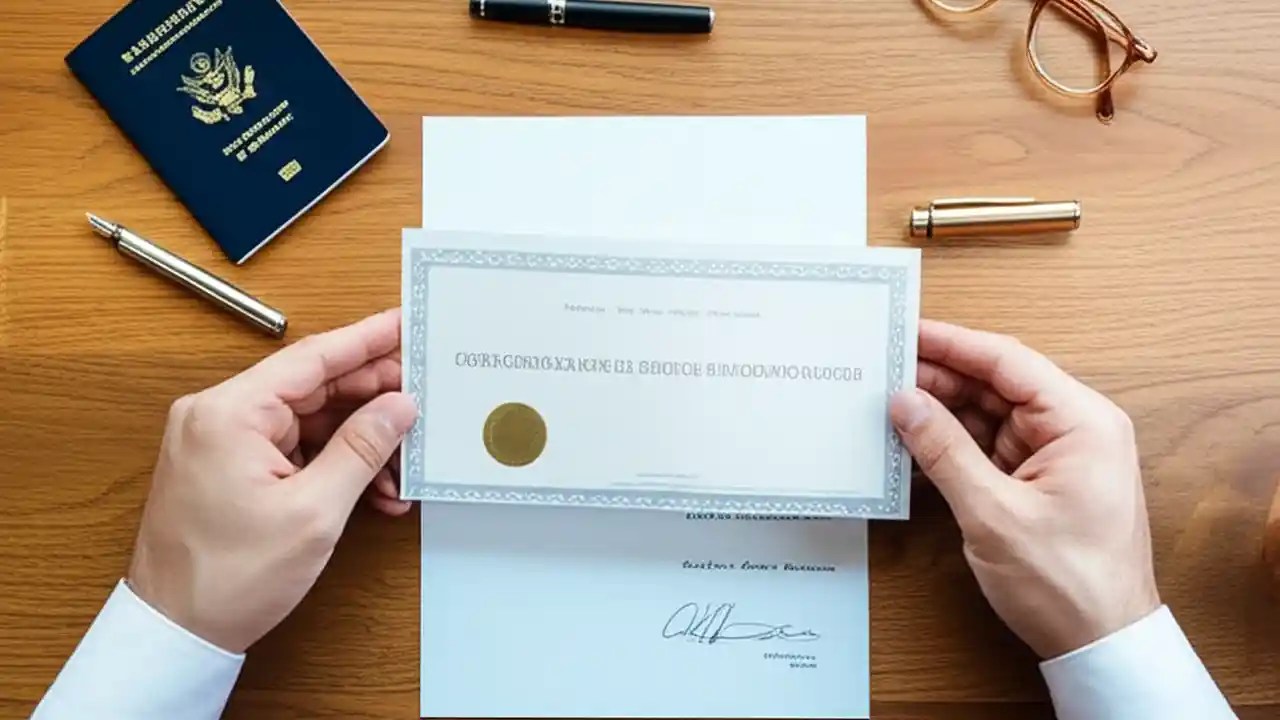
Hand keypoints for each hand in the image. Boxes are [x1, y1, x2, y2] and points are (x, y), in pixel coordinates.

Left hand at [126, 309, 417, 652]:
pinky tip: (374, 490)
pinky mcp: (228, 467)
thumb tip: (398, 406)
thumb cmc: (228, 578)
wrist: (175, 632)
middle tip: (424, 401)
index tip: (405, 323)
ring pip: (309, 421)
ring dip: (359, 443)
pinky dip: (334, 465)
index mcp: (230, 413)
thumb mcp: (314, 512)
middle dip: (373, 400)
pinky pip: (294, 448)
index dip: (367, 339)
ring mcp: (221, 442)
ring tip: (404, 469)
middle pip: (313, 387)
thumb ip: (362, 448)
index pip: (313, 358)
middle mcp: (219, 416)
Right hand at [889, 320, 1159, 658]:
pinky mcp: (1041, 481)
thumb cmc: (1070, 584)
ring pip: (988, 416)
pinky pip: (989, 448)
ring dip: (941, 415)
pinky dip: (953, 447)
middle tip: (883, 371)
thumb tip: (904, 402)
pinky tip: (912, 446)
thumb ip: (944, 450)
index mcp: (1082, 421)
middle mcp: (1075, 429)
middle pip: (995, 385)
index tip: (907, 332)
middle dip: (939, 379)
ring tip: (888, 407)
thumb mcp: (993, 513)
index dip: (952, 343)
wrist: (1103, 645)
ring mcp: (1058, 455)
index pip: (1007, 360)